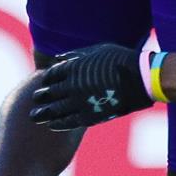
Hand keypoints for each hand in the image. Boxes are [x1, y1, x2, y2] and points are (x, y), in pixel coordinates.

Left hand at [28, 44, 155, 130]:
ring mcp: (80, 102)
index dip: (45, 80)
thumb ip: (75, 55)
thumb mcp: (97, 50)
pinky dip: (58, 123)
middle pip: (49, 93)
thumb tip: (58, 58)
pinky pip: (69, 122)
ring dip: (43, 113)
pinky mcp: (90, 116)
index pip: (51, 75)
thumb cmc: (121, 60)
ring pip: (55, 110)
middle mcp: (73, 85)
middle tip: (34, 100)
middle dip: (40, 97)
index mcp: (73, 67)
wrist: (141, 79)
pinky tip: (52, 125)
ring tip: (34, 117)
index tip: (42, 83)